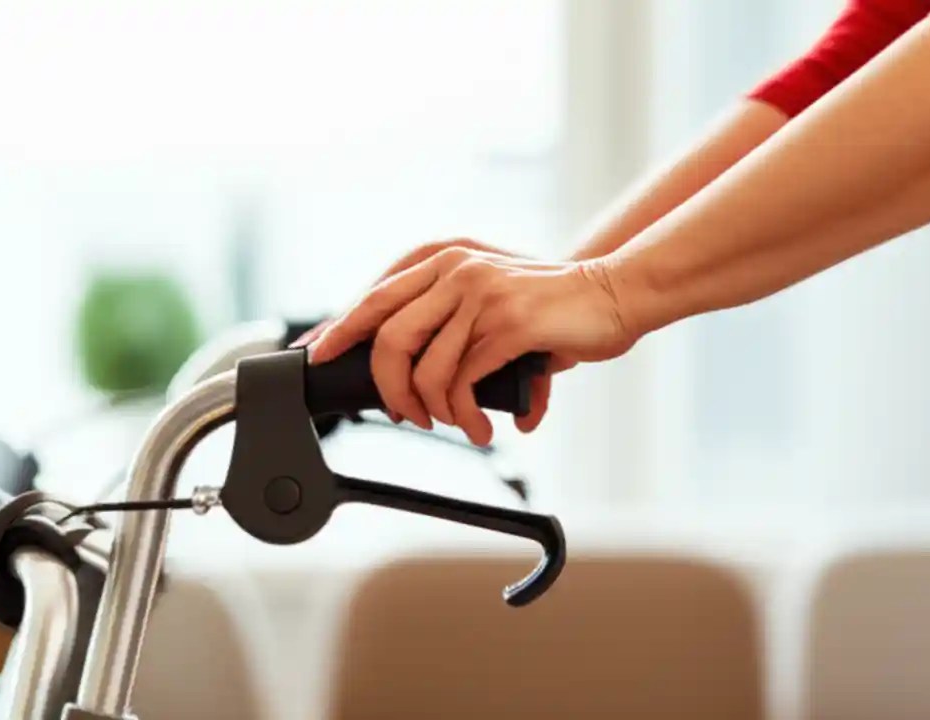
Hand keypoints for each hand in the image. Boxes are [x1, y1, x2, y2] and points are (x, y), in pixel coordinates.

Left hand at [307, 244, 635, 444]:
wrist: (611, 295)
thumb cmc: (547, 307)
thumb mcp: (488, 301)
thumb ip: (447, 326)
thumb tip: (405, 383)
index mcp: (442, 258)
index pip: (373, 297)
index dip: (340, 330)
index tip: (318, 357)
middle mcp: (454, 268)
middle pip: (386, 335)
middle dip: (384, 387)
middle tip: (401, 416)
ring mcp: (479, 293)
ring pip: (422, 366)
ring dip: (430, 411)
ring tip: (454, 425)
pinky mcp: (507, 324)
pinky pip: (461, 382)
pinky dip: (464, 415)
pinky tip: (481, 427)